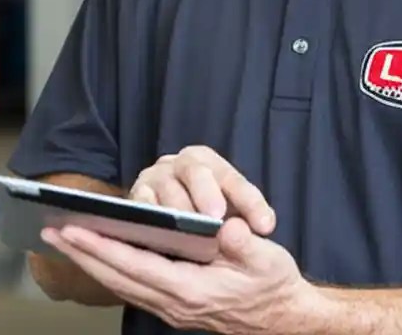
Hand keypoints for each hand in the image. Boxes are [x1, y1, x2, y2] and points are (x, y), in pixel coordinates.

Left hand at [42, 218, 325, 334]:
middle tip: (50, 231)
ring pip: (120, 285)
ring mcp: (172, 309)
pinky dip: (110, 271)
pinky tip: (99, 255)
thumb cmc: (274, 285)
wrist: (285, 319)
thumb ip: (244, 244)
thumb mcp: (266, 259)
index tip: (73, 229)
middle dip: (82, 254)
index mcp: (190, 290)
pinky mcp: (174, 307)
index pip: (134, 266)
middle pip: (116, 278)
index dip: (100, 247)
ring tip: (65, 240)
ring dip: (91, 262)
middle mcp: (174, 304)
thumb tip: (225, 229)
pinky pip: (132, 288)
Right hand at [130, 145, 274, 234]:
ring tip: (195, 237)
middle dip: (209, 196)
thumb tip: (247, 229)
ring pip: (168, 188)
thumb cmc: (214, 225)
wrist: (183, 230)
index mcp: (206, 160)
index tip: (266, 227)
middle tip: (218, 220)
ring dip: (182, 213)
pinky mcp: (135, 198)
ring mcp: (154, 178)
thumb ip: (246, 226)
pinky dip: (154, 221)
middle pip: (196, 172)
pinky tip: (165, 240)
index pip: (232, 178)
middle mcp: (179, 163)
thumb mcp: (237, 222)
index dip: (250, 201)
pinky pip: (142, 206)